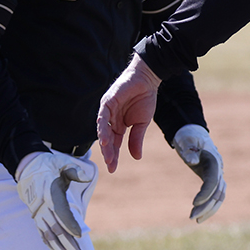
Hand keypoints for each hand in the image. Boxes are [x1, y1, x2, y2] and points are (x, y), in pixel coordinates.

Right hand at [16, 150, 95, 249]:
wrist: (27, 167)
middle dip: (67, 243)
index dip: (69, 224)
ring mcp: (37, 213)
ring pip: (48, 234)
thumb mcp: (62, 164)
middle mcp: (42, 205)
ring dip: (60, 248)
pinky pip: (42, 233)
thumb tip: (87, 177)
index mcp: (50, 193)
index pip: (60, 212)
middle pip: (55, 228)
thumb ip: (74, 171)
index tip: (79, 235)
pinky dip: (50, 244)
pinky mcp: (35, 216)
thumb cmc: (49, 166)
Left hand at [97, 53, 162, 171]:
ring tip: (108, 156)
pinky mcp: (107, 102)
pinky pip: (102, 117)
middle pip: (107, 140)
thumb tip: (136, 158)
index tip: (113, 169)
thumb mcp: (142, 124)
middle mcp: (111, 120)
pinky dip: (103, 128)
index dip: (113, 156)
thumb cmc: (145, 99)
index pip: (114, 144)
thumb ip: (136, 139)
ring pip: (103, 130)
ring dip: (105, 143)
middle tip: (110, 165)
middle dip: (108, 153)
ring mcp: (108, 112)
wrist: (147, 81)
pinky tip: (104, 139)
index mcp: (119, 126)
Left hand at [171, 124, 225, 221]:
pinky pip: (215, 196)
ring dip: (209, 210)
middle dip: (206, 207)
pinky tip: (199, 215)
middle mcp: (219, 170)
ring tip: (195, 220)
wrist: (192, 134)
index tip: (194, 203)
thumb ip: (189, 150)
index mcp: (214, 161)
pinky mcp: (213, 180)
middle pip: (217, 192)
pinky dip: (209, 206)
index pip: (212, 181)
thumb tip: (192, 160)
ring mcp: (218, 175)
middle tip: (192, 218)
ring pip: (219, 197)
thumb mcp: (186, 141)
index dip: (205, 194)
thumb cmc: (188, 137)